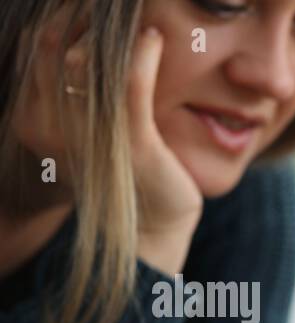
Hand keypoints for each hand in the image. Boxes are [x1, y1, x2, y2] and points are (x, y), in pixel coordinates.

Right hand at [11, 16, 201, 273]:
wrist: (155, 222)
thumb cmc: (126, 165)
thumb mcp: (89, 120)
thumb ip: (76, 83)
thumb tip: (80, 35)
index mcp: (31, 118)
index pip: (34, 48)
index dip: (58, 17)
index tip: (80, 1)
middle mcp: (50, 126)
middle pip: (53, 46)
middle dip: (79, 14)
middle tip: (106, 1)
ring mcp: (88, 135)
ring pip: (88, 60)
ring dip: (112, 30)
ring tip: (131, 12)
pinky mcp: (131, 144)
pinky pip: (131, 85)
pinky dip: (142, 54)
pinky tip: (153, 38)